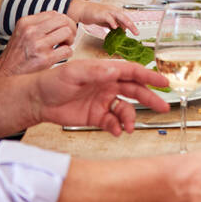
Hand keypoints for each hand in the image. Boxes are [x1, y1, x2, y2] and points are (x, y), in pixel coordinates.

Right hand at [0, 11, 76, 77]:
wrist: (5, 76)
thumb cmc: (16, 56)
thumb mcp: (22, 34)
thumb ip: (38, 25)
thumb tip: (61, 20)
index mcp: (25, 23)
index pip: (54, 14)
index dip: (63, 21)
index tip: (63, 29)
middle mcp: (31, 31)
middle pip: (63, 20)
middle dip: (70, 29)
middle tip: (68, 38)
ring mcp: (37, 45)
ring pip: (67, 32)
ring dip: (70, 40)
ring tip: (64, 46)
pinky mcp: (44, 59)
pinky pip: (67, 50)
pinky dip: (68, 53)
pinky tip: (61, 56)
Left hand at [29, 58, 171, 133]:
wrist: (37, 101)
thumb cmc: (52, 81)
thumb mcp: (74, 72)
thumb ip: (97, 72)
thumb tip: (115, 70)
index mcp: (105, 71)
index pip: (132, 72)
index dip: (149, 76)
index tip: (164, 82)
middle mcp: (107, 85)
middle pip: (135, 91)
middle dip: (150, 99)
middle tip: (163, 106)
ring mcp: (103, 101)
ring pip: (125, 110)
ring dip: (130, 118)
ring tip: (128, 127)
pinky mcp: (96, 116)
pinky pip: (113, 122)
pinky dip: (117, 127)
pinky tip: (116, 130)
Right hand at [67, 0, 137, 35]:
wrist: (83, 10)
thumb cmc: (94, 15)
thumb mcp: (106, 21)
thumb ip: (113, 25)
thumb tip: (121, 31)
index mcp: (115, 12)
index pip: (126, 19)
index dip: (131, 25)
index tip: (136, 32)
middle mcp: (113, 10)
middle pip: (125, 17)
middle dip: (132, 25)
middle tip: (137, 32)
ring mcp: (107, 11)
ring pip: (119, 15)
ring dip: (125, 22)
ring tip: (130, 28)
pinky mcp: (101, 13)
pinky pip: (108, 17)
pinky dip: (112, 22)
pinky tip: (115, 27)